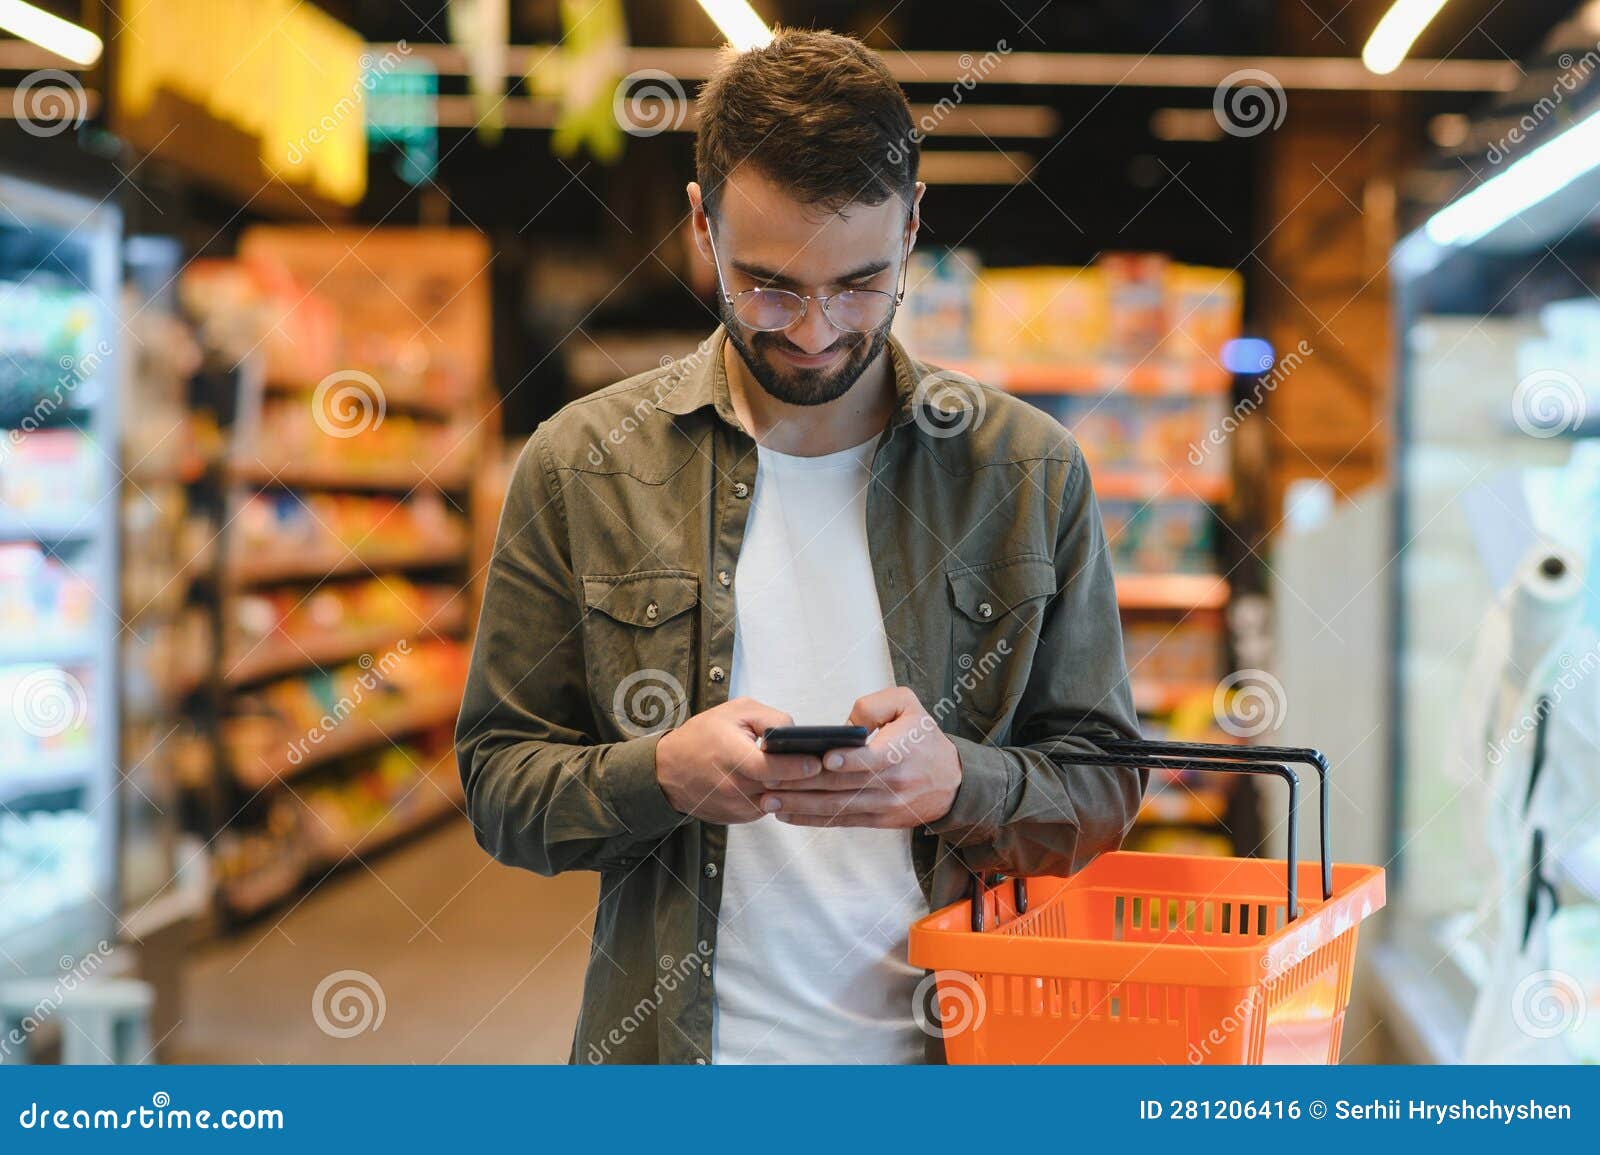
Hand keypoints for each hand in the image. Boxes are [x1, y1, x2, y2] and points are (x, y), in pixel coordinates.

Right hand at [655, 697, 822, 822]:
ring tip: (807, 773)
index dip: (799, 766)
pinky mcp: (739, 817)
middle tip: (824, 766)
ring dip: (793, 790)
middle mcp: (735, 787)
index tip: (818, 760)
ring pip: (778, 801)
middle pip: (781, 789)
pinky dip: (778, 796)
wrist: (668, 770)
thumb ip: (770, 718)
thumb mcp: (735, 711)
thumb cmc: (702, 736)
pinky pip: (768, 808)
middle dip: (805, 779)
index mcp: (733, 757)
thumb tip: (796, 733)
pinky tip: (783, 782)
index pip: (774, 770)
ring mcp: (737, 806)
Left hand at [761, 687, 960, 827]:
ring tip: (768, 800)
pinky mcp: (877, 820)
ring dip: (800, 806)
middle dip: (802, 784)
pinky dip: (812, 819)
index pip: (871, 760)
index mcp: (899, 752)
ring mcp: (883, 806)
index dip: (847, 761)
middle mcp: (890, 783)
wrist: (953, 782)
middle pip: (843, 786)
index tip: (822, 759)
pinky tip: (787, 815)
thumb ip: (876, 704)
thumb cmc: (924, 739)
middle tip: (769, 779)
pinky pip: (841, 821)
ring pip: (837, 807)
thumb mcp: (909, 705)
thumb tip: (846, 725)